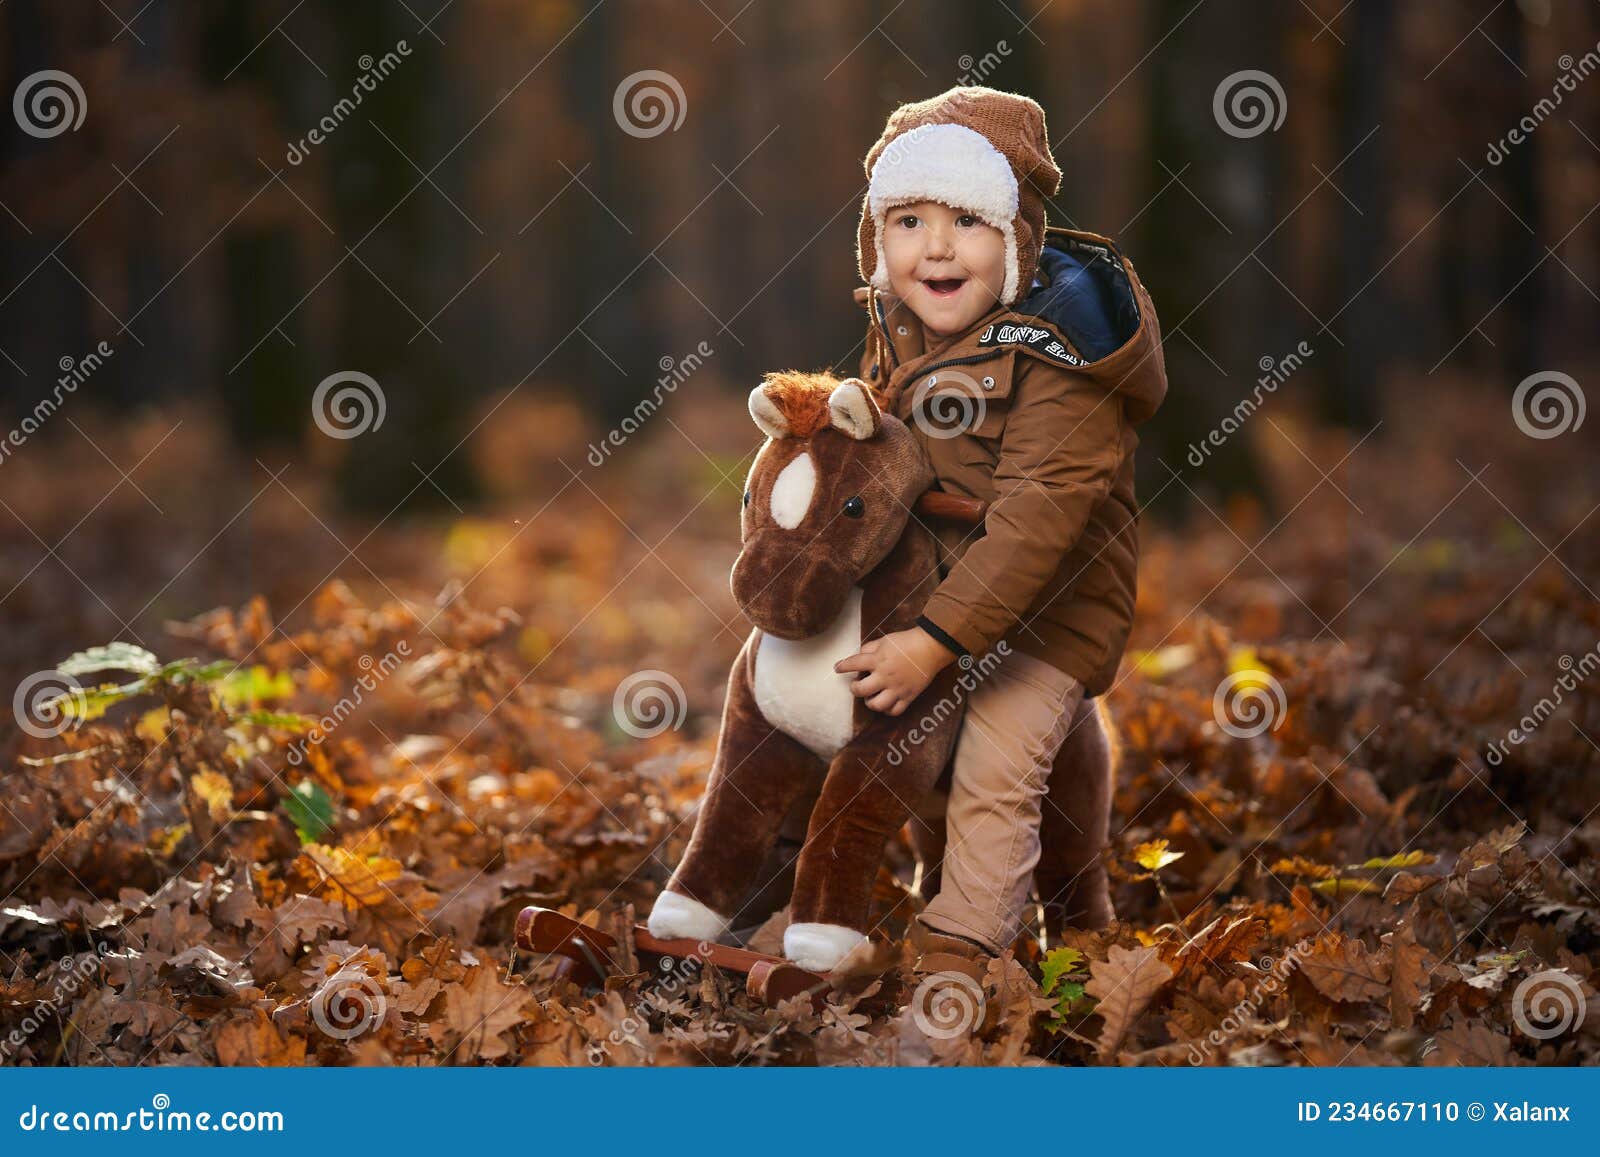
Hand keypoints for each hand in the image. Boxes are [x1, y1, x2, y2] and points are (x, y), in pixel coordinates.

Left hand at [834, 627, 956, 715]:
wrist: (931, 648)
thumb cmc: (907, 641)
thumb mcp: (884, 640)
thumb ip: (869, 648)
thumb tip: (859, 655)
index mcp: (878, 660)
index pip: (853, 664)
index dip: (842, 666)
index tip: (837, 668)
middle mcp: (885, 676)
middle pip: (861, 690)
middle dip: (854, 688)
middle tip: (856, 685)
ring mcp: (897, 688)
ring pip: (876, 705)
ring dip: (869, 702)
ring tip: (870, 696)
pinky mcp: (908, 696)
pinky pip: (894, 711)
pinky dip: (887, 710)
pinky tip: (885, 702)